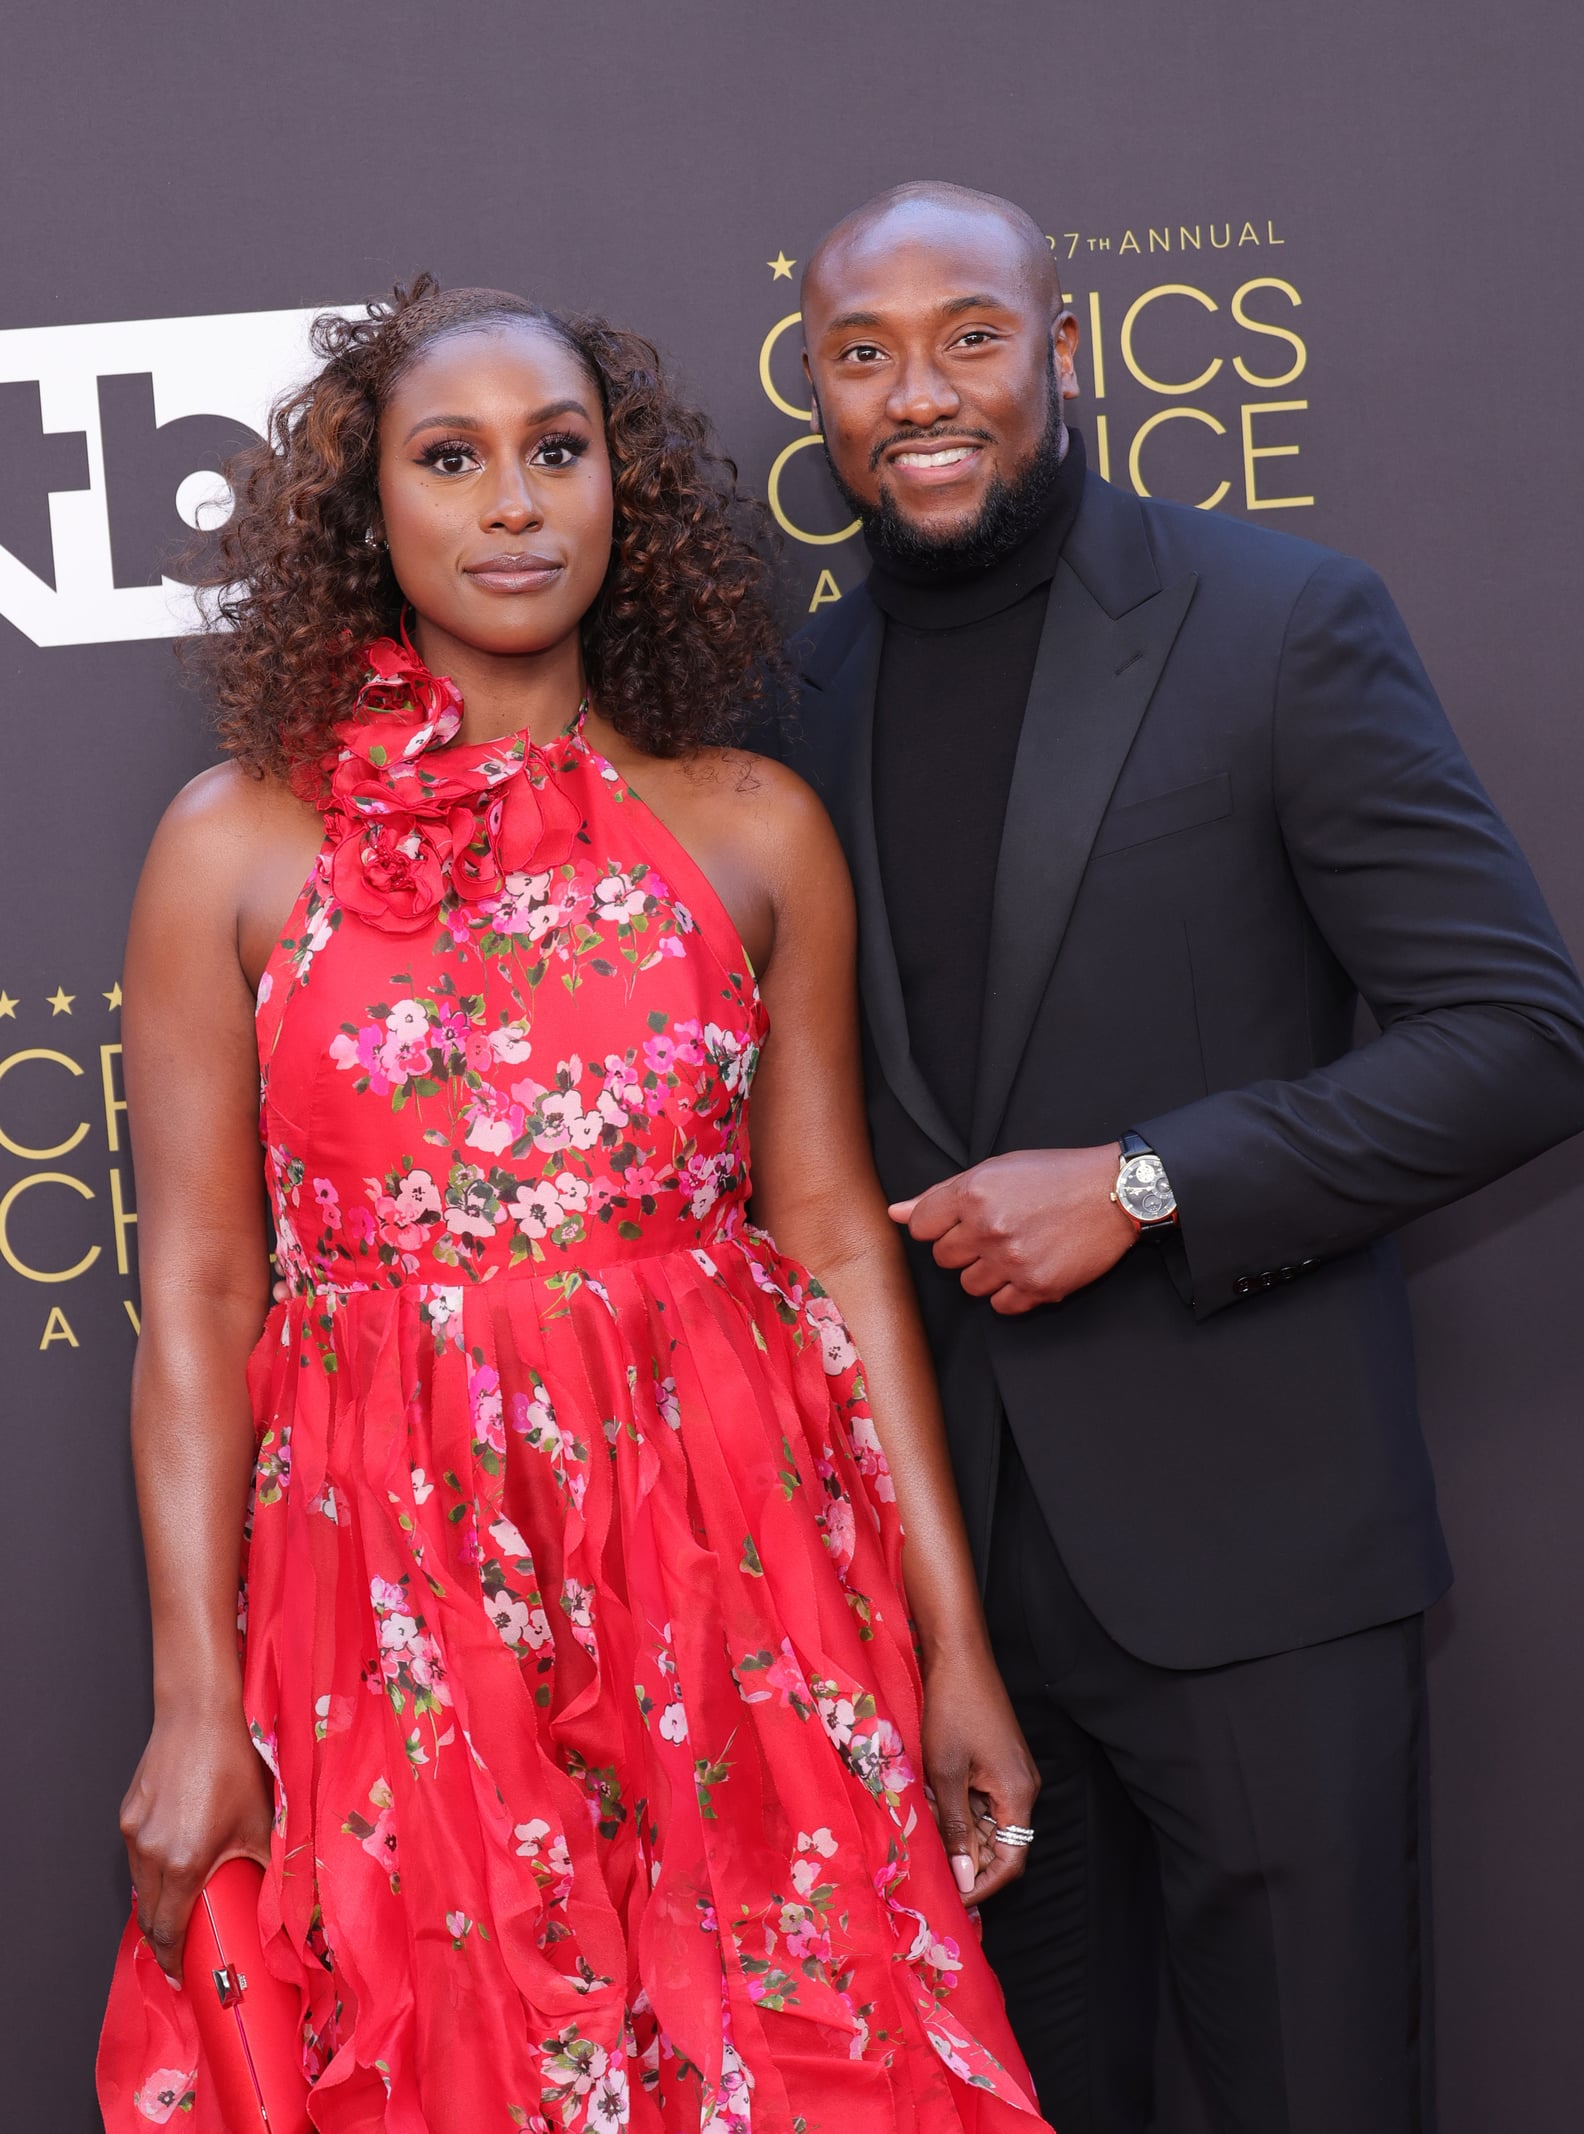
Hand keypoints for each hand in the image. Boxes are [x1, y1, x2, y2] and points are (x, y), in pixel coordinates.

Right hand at [118, 1700, 272, 1979]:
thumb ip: (267, 1867)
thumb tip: (282, 1901)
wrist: (200, 1713)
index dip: (173, 1958)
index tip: (181, 1974)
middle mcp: (151, 1852)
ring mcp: (134, 1833)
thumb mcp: (261, 1820)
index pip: (168, 1930)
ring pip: (140, 1886)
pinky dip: (152, 1868)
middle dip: (166, 1936)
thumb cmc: (235, 1762)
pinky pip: (136, 1856)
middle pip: (149, 1915)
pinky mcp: (127, 1814)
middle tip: (185, 1946)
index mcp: (185, 1861)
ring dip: (158, 1902)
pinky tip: (176, 1858)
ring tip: (184, 1903)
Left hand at [890, 1144, 1135, 1313]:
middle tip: (995, 1232)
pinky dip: (1010, 1293)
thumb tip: (895, 1213)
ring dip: (986, 1273)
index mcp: (973, 1193)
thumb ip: (940, 1194)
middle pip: (943, 1259)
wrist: (1115, 1193)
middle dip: (963, 1248)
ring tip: (1014, 1250)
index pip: (921, 1227)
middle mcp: (988, 1228)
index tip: (960, 1222)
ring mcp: (1012, 1261)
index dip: (938, 1225)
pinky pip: (1001, 1306)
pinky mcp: (1037, 1287)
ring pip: (969, 1286)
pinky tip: (1027, 1269)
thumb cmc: (1055, 1176)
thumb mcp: (995, 1169)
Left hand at [920, 1649, 1039, 1905]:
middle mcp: (1022, 1787)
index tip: (952, 1898)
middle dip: (966, 1858)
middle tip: (929, 1866)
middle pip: (1001, 1844)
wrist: (958, 1655)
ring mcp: (1010, 1772)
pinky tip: (930, 1803)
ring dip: (958, 1831)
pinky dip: (958, 1807)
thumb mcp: (946, 1774)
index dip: (983, 1885)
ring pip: (987, 1821)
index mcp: (1018, 1795)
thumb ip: (956, 1828)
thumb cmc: (952, 1709)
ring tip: (924, 1831)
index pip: (1012, 1861)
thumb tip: (963, 1878)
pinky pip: (981, 1798)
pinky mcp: (996, 1760)